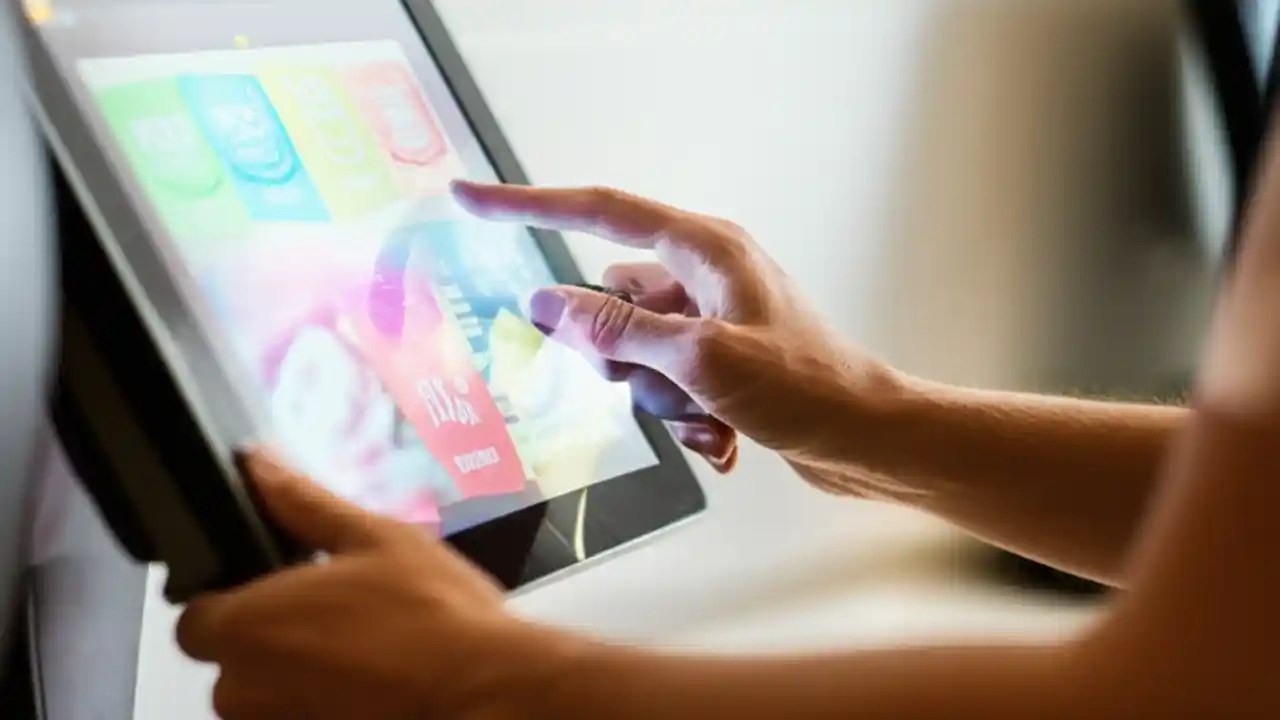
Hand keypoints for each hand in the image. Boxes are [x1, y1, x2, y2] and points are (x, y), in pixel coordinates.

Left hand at [176, 451, 580, 719]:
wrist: (486, 687)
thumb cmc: (433, 613)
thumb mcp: (375, 538)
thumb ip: (303, 505)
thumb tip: (260, 465)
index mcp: (248, 626)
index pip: (195, 619)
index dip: (233, 600)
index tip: (281, 589)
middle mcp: (247, 689)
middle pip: (231, 663)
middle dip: (271, 640)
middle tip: (336, 613)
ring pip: (266, 696)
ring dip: (298, 674)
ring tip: (363, 646)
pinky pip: (300, 714)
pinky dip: (325, 699)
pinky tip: (374, 677)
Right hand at [453, 181, 898, 478]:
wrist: (868, 439)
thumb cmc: (805, 389)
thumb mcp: (698, 359)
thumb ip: (618, 330)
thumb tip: (549, 305)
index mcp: (704, 249)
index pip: (598, 212)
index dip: (528, 205)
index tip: (470, 199)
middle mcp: (705, 274)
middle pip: (612, 301)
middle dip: (621, 356)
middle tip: (663, 384)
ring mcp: (712, 318)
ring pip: (636, 353)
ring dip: (660, 397)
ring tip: (712, 418)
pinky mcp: (719, 359)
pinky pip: (667, 381)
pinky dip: (684, 415)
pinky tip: (724, 437)